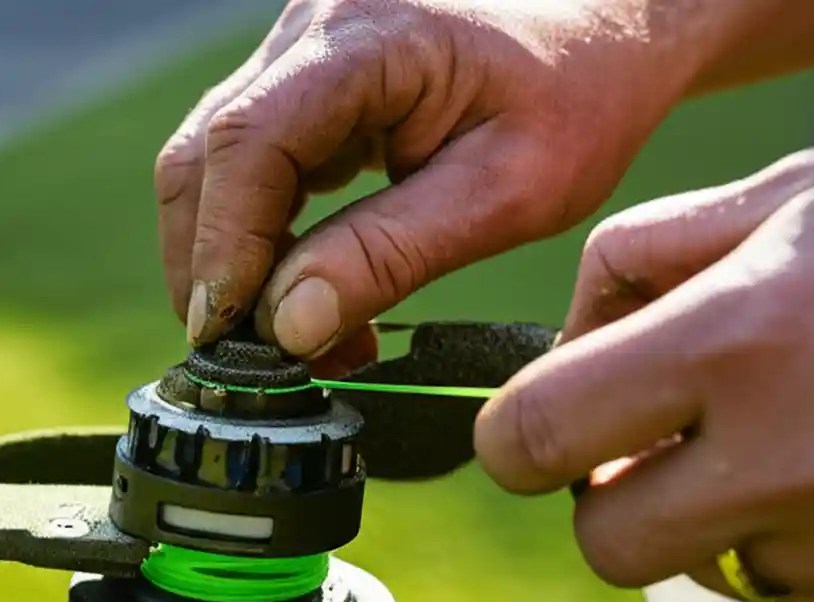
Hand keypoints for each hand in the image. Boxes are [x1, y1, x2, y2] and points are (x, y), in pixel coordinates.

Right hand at [158, 0, 748, 368]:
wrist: (608, 17)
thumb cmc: (580, 90)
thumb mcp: (509, 189)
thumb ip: (391, 254)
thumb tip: (287, 325)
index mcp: (367, 38)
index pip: (250, 141)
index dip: (226, 246)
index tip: (234, 334)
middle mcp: (311, 27)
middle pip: (205, 152)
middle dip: (209, 264)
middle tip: (252, 355)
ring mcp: (299, 47)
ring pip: (211, 159)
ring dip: (227, 254)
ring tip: (287, 332)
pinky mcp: (302, 77)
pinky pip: (246, 157)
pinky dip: (255, 230)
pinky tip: (301, 283)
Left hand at [475, 147, 813, 601]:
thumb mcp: (784, 197)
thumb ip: (642, 257)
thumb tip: (560, 346)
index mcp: (738, 341)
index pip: (536, 434)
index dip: (515, 437)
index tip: (531, 431)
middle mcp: (792, 457)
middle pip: (604, 542)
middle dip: (610, 498)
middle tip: (657, 445)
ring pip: (707, 569)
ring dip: (723, 516)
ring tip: (800, 430)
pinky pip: (798, 594)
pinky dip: (802, 544)